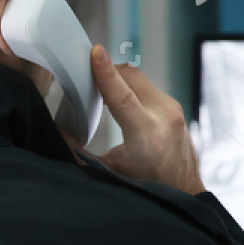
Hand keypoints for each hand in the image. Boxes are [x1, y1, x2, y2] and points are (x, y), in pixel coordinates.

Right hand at [90, 45, 205, 195]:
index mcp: (146, 135)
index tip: (95, 53)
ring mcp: (173, 109)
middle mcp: (164, 117)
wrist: (182, 190)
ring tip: (103, 89)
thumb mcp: (110, 171)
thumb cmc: (146, 184)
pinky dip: (132, 86)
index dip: (106, 73)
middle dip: (109, 71)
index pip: (122, 96)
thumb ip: (82, 153)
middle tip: (88, 75)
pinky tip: (122, 97)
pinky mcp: (175, 107)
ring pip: (140, 78)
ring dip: (120, 78)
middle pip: (131, 77)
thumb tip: (61, 132)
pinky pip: (149, 86)